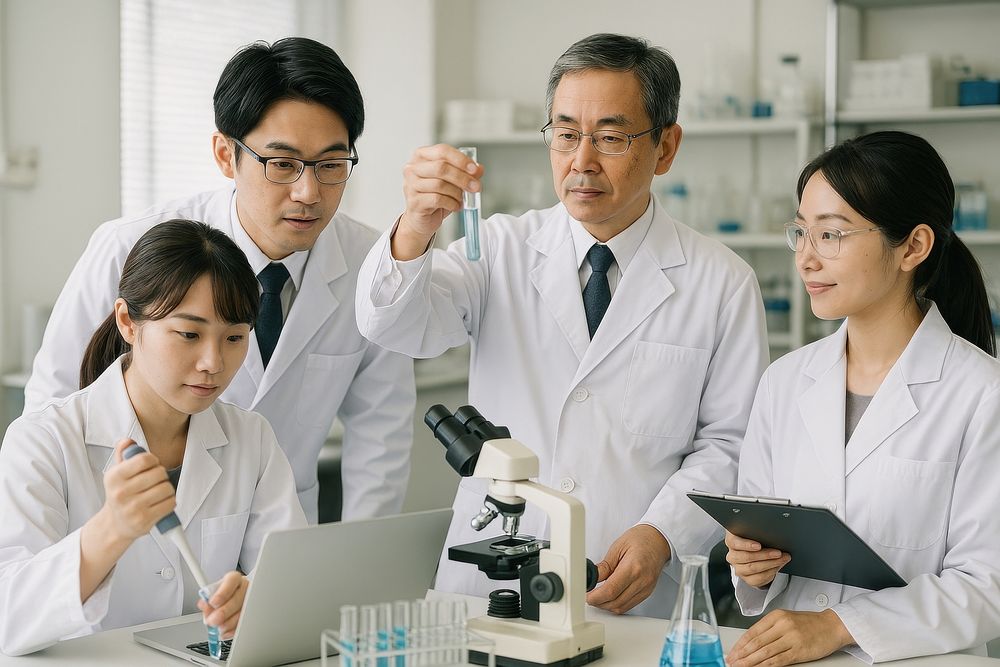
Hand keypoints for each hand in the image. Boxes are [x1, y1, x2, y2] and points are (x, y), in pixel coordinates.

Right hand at [99, 439, 175, 541]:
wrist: (115, 524)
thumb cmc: (121, 494)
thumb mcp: (117, 473)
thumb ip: (123, 454)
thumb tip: (128, 441)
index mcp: (114, 477)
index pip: (144, 459)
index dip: (154, 460)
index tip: (151, 466)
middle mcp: (121, 492)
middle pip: (159, 473)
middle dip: (162, 475)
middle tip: (156, 481)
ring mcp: (132, 508)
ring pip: (167, 488)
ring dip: (167, 489)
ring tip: (158, 492)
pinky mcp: (144, 520)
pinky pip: (170, 503)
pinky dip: (170, 501)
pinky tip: (160, 503)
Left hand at [197, 571, 248, 639]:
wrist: (231, 600)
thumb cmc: (221, 596)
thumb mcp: (212, 593)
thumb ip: (207, 598)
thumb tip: (204, 604)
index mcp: (234, 579)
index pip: (232, 580)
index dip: (223, 592)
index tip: (213, 603)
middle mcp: (245, 588)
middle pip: (238, 599)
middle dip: (224, 612)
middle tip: (212, 621)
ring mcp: (250, 601)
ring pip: (243, 612)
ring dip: (229, 623)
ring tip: (219, 628)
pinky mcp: (251, 614)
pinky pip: (245, 623)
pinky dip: (234, 630)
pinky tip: (226, 632)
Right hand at [394, 144, 483, 259]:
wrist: (423, 219)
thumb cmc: (436, 196)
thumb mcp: (453, 182)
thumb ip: (465, 172)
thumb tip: (479, 169)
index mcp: (422, 156)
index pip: (442, 151)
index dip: (460, 159)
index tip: (474, 169)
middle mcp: (413, 168)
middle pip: (441, 167)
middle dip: (462, 178)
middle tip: (475, 187)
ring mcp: (411, 185)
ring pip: (440, 184)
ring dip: (457, 193)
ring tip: (462, 199)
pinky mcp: (414, 202)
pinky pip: (437, 199)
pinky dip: (451, 203)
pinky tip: (455, 206)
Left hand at [586, 524, 670, 613]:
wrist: (658, 541)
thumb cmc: (640, 539)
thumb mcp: (618, 547)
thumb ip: (604, 566)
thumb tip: (592, 578)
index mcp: (633, 567)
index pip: (611, 590)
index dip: (596, 597)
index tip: (587, 595)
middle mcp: (642, 581)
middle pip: (616, 603)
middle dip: (599, 603)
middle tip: (589, 596)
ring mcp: (646, 589)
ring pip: (622, 607)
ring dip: (607, 606)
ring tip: (598, 596)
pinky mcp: (647, 593)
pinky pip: (629, 605)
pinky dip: (616, 604)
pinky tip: (609, 597)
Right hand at [725, 530, 789, 587]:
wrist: (756, 555)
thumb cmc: (756, 540)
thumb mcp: (754, 534)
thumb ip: (758, 532)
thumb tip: (773, 535)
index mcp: (731, 541)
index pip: (734, 543)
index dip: (746, 545)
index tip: (759, 545)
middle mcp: (732, 556)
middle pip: (746, 557)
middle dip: (765, 555)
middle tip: (778, 552)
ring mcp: (738, 568)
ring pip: (753, 568)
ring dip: (771, 563)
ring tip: (782, 559)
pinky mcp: (746, 579)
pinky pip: (758, 578)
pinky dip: (770, 572)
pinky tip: (778, 566)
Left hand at [726, 609, 853, 666]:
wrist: (832, 626)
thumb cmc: (809, 623)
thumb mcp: (786, 619)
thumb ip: (770, 629)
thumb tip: (751, 642)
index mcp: (776, 616)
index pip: (753, 631)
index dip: (740, 644)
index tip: (733, 652)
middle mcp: (782, 625)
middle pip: (757, 642)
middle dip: (742, 654)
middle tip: (732, 661)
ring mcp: (791, 638)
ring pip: (765, 652)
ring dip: (751, 661)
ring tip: (740, 666)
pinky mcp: (799, 650)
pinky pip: (779, 660)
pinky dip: (766, 665)